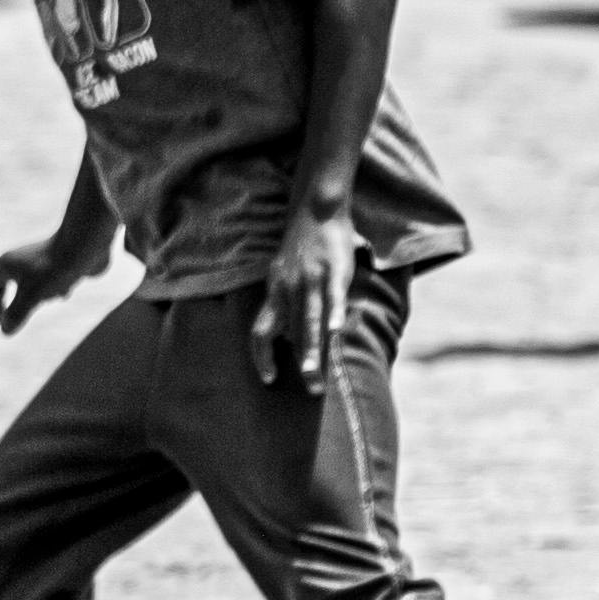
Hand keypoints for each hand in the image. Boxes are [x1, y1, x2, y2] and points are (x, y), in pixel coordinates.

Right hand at [0, 240, 91, 333]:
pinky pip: (44, 282)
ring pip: (20, 282)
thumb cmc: (56, 269)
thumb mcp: (32, 296)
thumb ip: (16, 314)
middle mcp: (18, 263)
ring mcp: (38, 263)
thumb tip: (6, 330)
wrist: (87, 244)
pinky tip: (63, 294)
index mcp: (6, 266)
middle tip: (7, 318)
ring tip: (36, 306)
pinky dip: (47, 293)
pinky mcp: (57, 265)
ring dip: (22, 300)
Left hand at [249, 215, 349, 393]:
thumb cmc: (301, 247)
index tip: (268, 378)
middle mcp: (289, 290)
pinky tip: (337, 334)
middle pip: (289, 333)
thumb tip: (290, 334)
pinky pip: (332, 298)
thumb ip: (285, 303)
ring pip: (309, 321)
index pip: (261, 331)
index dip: (262, 356)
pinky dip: (334, 316)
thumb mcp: (282, 274)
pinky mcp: (333, 272)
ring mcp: (311, 281)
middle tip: (311, 388)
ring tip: (313, 374)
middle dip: (299, 363)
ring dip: (310, 349)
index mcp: (275, 292)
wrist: (314, 210)